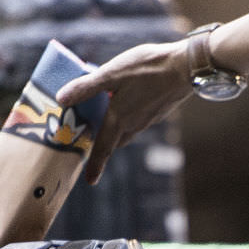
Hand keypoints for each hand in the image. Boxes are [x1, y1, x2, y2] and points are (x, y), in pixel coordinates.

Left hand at [56, 40, 192, 183]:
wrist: (187, 67)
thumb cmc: (148, 69)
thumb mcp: (112, 73)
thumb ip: (87, 87)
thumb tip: (61, 99)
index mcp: (119, 119)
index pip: (103, 148)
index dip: (95, 165)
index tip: (90, 181)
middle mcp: (134, 124)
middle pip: (115, 141)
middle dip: (103, 143)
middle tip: (91, 135)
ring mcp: (148, 119)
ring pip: (127, 130)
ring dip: (116, 128)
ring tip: (106, 113)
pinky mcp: (158, 111)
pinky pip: (138, 120)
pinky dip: (128, 116)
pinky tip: (127, 98)